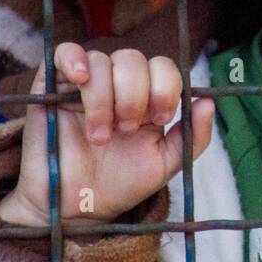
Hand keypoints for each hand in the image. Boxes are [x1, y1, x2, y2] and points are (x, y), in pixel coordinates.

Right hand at [0, 44, 215, 226]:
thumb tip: (209, 102)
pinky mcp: (52, 86)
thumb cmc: (120, 185)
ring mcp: (84, 84)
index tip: (158, 121)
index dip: (165, 88)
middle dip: (135, 96)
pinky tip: (80, 79)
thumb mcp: (165, 165)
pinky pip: (64, 53)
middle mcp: (116, 84)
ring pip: (102, 61)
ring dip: (105, 100)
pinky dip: (74, 59)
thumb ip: (192, 137)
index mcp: (146, 97)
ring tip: (101, 136)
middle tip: (127, 130)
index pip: (163, 68)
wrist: (76, 209)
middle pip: (134, 60)